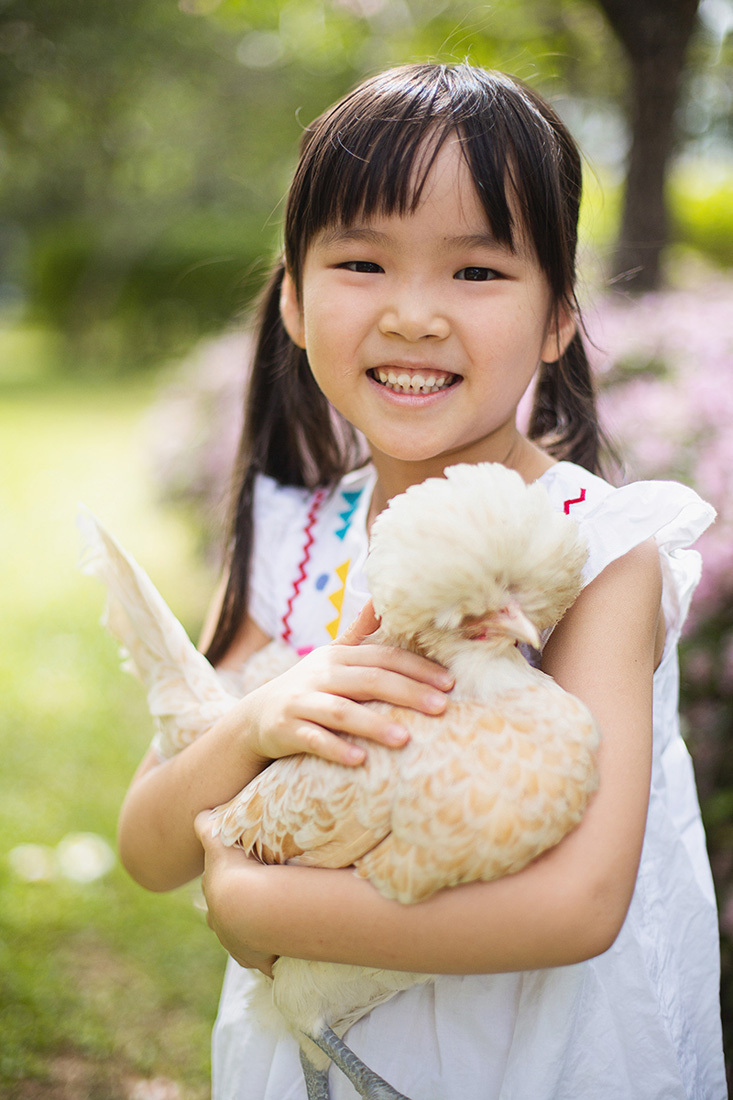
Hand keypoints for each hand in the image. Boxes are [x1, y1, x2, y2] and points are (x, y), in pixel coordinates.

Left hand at [195, 811, 276, 977]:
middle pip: (226, 923)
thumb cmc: (236, 871)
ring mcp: (241, 947)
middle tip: (256, 907)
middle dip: (238, 916)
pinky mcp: (260, 961)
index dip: (225, 889)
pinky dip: (277, 960)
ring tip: (275, 931)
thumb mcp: (218, 843)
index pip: (216, 895)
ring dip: (258, 938)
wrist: (248, 906)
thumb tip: (200, 813)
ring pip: (247, 944)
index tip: (237, 884)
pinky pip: (270, 963)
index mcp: (215, 900)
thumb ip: (206, 828)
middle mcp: (223, 927)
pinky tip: (287, 954)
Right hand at [244, 600, 453, 767]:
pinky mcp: (285, 729)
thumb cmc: (310, 689)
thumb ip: (360, 634)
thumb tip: (383, 597)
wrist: (255, 718)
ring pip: (340, 711)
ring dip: (373, 724)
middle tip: (442, 708)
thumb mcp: (332, 659)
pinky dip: (335, 748)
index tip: (450, 683)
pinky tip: (360, 761)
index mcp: (338, 656)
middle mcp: (320, 674)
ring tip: (405, 738)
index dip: (417, 668)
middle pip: (369, 680)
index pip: (384, 657)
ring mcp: (301, 701)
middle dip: (407, 692)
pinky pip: (312, 739)